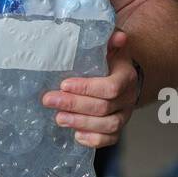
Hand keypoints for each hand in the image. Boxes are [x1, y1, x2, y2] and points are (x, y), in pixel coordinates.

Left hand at [41, 29, 138, 148]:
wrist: (121, 76)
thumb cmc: (110, 60)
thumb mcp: (110, 47)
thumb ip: (111, 40)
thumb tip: (118, 36)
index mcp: (126, 77)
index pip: (111, 87)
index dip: (87, 88)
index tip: (64, 84)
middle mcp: (128, 98)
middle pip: (104, 107)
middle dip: (74, 105)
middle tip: (49, 101)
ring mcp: (124, 115)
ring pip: (108, 125)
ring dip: (81, 123)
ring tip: (58, 118)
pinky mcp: (117, 128)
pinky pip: (110, 139)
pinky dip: (93, 140)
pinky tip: (76, 135)